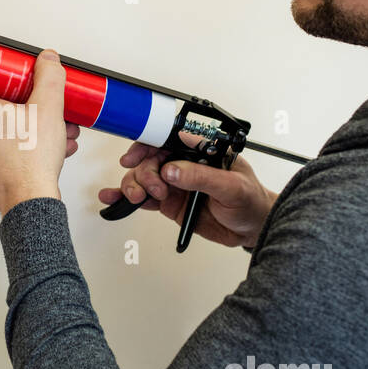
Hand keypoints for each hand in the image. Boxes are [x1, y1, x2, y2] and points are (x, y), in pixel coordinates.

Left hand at [0, 49, 80, 214]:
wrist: (30, 203)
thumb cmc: (29, 163)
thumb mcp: (48, 107)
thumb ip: (49, 78)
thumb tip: (48, 60)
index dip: (18, 76)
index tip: (32, 75)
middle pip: (13, 103)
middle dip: (42, 106)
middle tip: (57, 107)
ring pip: (20, 125)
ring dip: (46, 124)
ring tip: (65, 130)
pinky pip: (21, 143)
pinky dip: (41, 142)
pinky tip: (60, 146)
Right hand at [97, 144, 276, 247]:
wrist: (252, 228)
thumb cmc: (251, 201)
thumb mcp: (231, 187)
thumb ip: (201, 178)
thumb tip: (171, 170)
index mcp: (201, 151)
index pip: (167, 139)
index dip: (147, 145)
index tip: (134, 157)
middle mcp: (184, 164)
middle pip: (150, 160)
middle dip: (144, 173)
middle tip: (154, 190)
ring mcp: (175, 183)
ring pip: (143, 178)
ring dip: (134, 186)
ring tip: (138, 198)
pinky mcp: (170, 202)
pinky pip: (145, 198)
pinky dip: (127, 198)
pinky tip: (114, 199)